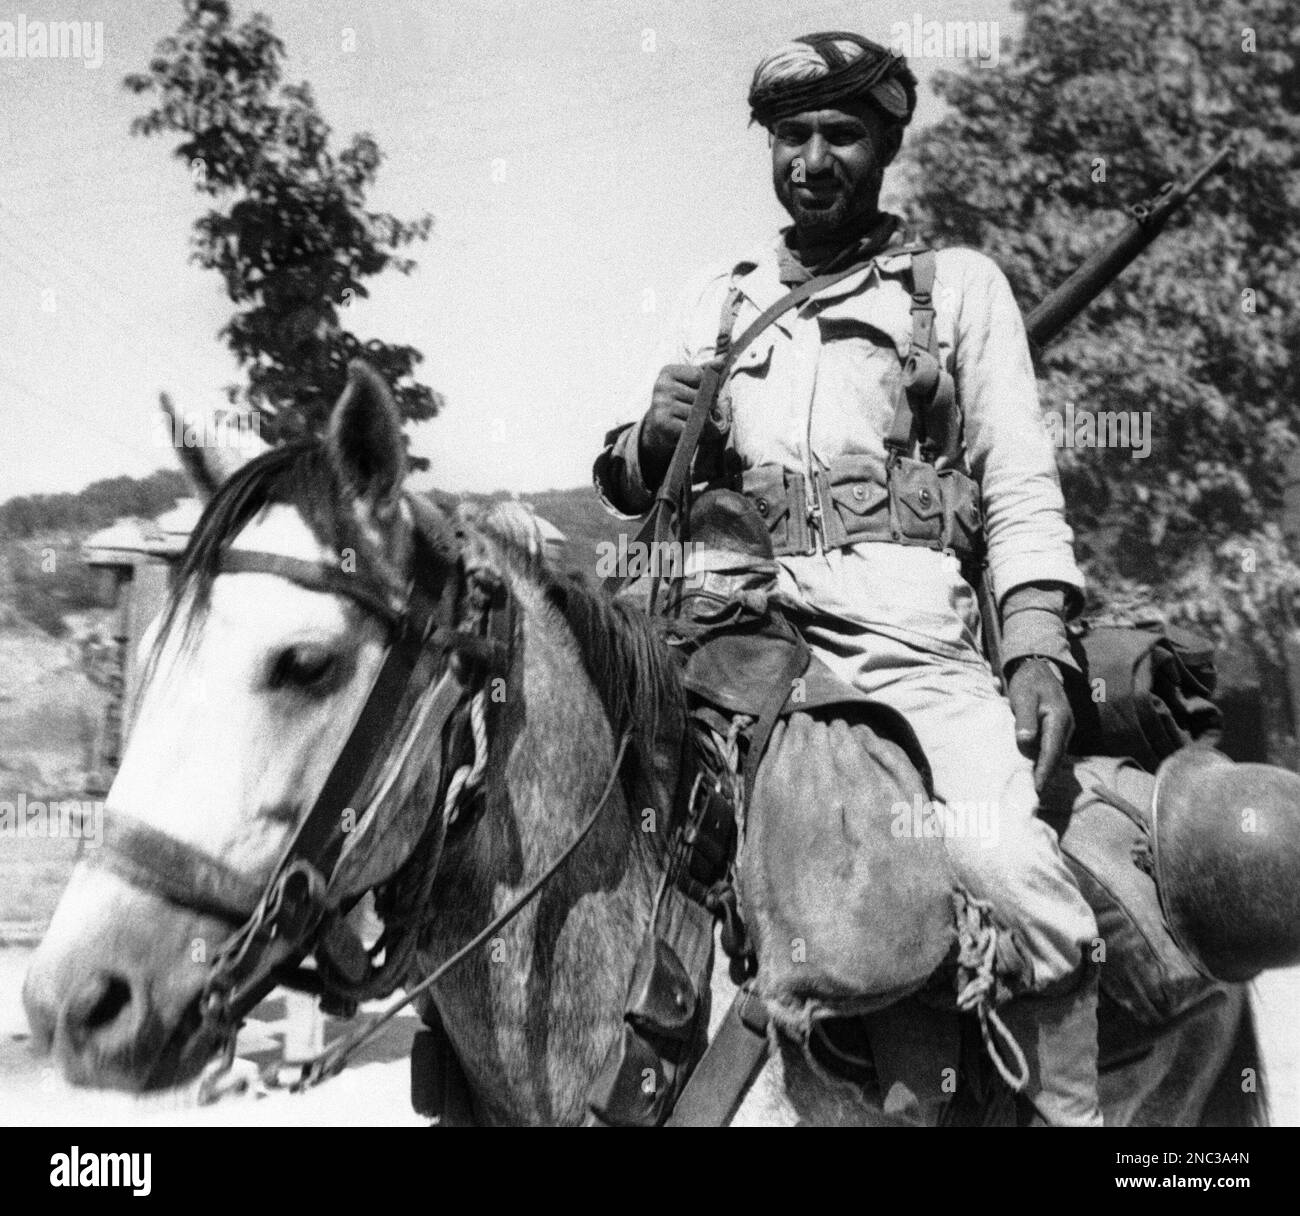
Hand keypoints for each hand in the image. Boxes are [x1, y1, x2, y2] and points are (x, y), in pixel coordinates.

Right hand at [639, 363, 706, 485]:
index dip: (710, 387)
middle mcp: (661, 386)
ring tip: (699, 423)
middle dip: (708, 406)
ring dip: (705, 421)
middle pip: (700, 395)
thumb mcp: (690, 383)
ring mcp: (660, 404)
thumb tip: (722, 360)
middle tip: (705, 412)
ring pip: (697, 412)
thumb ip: (705, 372)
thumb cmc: (679, 401)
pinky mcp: (662, 423)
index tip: (709, 394)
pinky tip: (693, 431)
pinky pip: (691, 427)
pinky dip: (697, 432)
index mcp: (668, 372)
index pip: (700, 376)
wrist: (658, 427)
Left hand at [1007, 657, 1072, 789]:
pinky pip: (1051, 751)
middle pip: (1056, 758)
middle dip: (1045, 777)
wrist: (1038, 670)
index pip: (1052, 751)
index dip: (1044, 771)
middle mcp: (1065, 728)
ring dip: (1044, 772)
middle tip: (1031, 796)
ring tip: (1031, 790)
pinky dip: (1043, 763)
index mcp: (1059, 719)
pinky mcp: (1056, 732)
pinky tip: (1032, 773)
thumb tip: (1025, 740)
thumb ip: (1024, 718)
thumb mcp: (1023, 697)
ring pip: (1054, 756)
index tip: (1035, 787)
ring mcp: (1063, 730)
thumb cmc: (1028, 683)